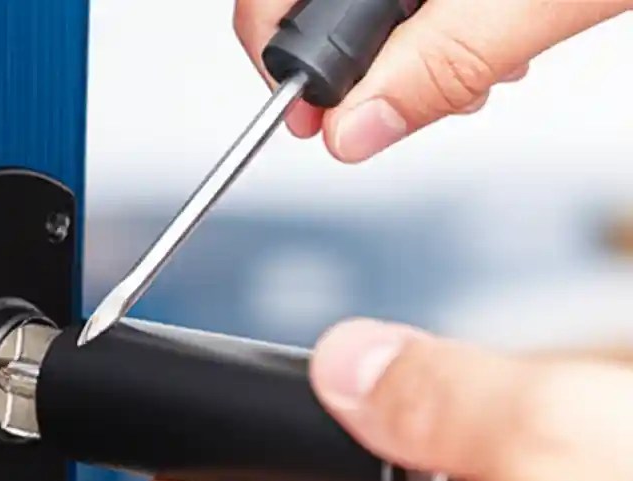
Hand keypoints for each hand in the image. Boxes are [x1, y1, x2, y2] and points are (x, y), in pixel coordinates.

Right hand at [233, 0, 630, 161]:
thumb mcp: (532, 2)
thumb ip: (437, 68)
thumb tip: (353, 131)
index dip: (284, 61)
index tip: (313, 118)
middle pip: (318, 3)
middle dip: (363, 64)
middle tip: (418, 93)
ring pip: (368, 4)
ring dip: (410, 50)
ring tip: (480, 59)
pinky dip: (438, 23)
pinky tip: (488, 28)